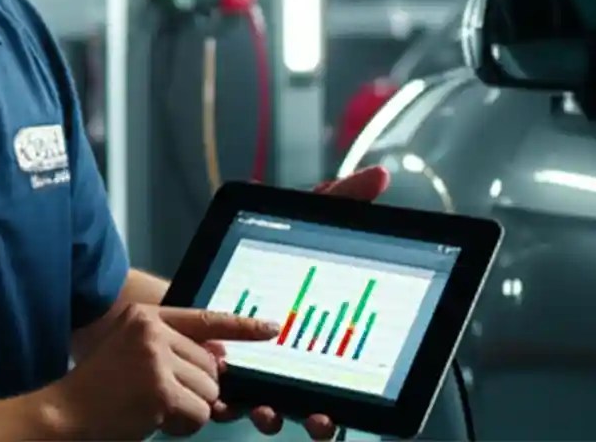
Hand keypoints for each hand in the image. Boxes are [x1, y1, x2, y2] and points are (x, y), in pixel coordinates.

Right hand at [47, 304, 280, 439]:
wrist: (64, 414)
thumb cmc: (99, 392)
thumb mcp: (134, 357)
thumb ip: (174, 352)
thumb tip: (220, 360)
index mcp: (147, 318)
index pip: (205, 318)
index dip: (242, 326)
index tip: (271, 328)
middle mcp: (153, 331)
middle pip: (211, 366)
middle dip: (195, 391)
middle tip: (156, 399)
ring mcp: (156, 359)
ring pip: (209, 393)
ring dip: (188, 410)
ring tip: (151, 409)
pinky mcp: (160, 390)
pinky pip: (199, 415)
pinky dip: (183, 426)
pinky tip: (153, 421)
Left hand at [208, 166, 390, 438]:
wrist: (215, 255)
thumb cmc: (272, 241)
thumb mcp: (307, 218)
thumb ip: (342, 201)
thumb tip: (379, 177)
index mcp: (320, 340)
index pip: (343, 383)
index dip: (349, 406)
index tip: (346, 411)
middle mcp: (290, 364)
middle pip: (311, 407)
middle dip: (317, 421)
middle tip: (319, 420)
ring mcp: (253, 370)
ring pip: (267, 408)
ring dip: (272, 416)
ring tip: (268, 411)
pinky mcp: (216, 368)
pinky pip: (220, 398)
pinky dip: (222, 404)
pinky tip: (220, 401)